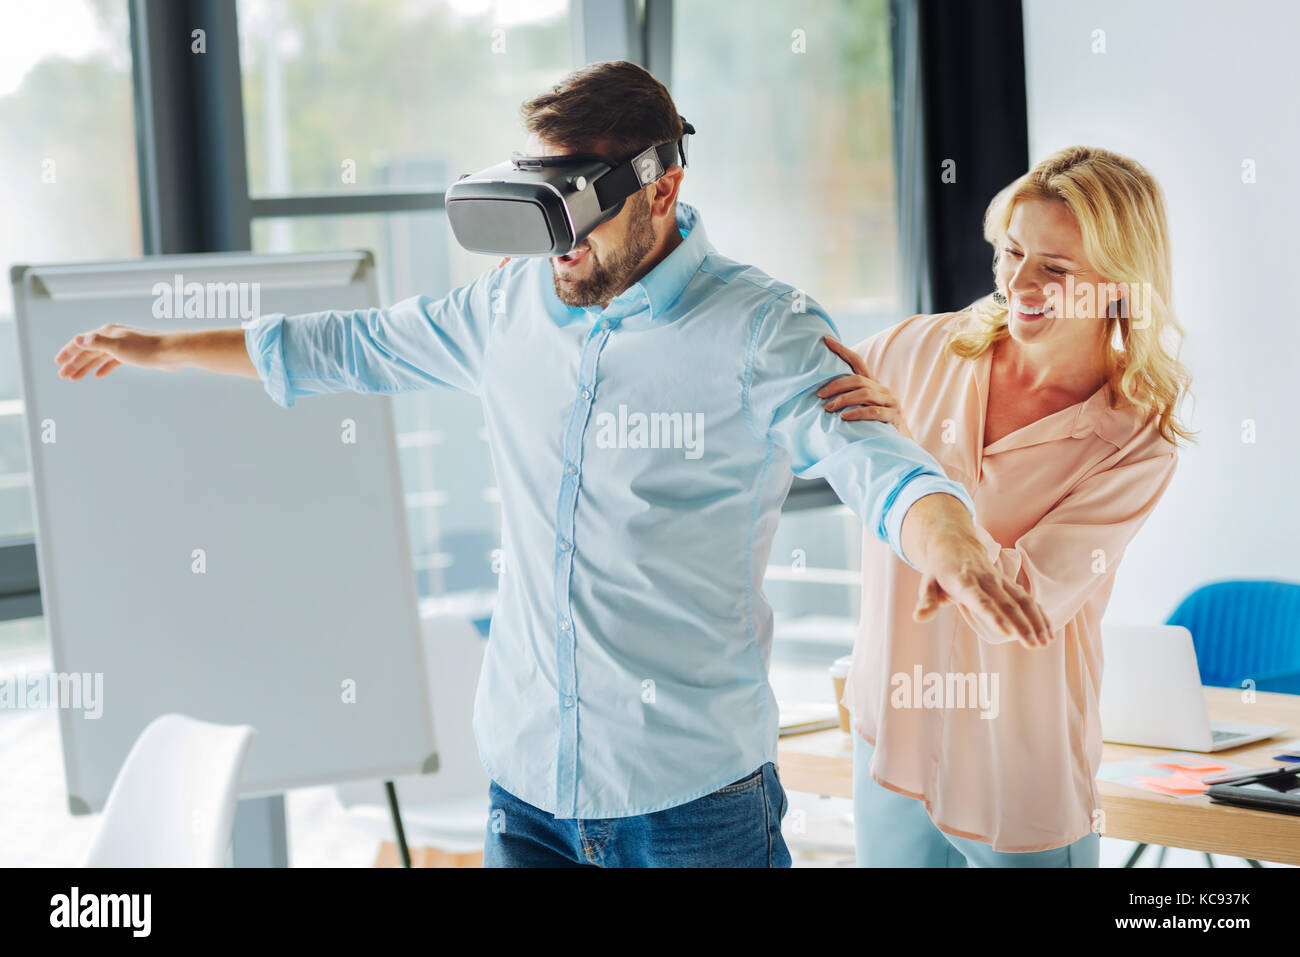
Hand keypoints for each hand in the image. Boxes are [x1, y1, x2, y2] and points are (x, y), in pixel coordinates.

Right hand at [53, 324, 177, 379]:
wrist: (171, 352)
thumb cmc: (146, 349)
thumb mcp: (118, 346)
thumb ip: (97, 343)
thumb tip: (77, 339)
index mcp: (107, 332)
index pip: (81, 342)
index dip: (68, 352)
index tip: (57, 363)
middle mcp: (113, 337)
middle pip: (88, 351)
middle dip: (74, 363)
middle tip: (63, 376)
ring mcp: (123, 345)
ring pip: (99, 357)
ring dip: (86, 367)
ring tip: (75, 379)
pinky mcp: (133, 354)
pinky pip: (113, 361)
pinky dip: (104, 367)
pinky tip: (98, 376)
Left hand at [817, 337, 911, 438]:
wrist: (900, 443)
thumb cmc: (874, 424)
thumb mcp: (862, 407)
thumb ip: (848, 397)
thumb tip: (820, 394)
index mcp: (873, 384)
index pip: (857, 362)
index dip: (842, 350)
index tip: (826, 340)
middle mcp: (882, 389)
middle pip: (858, 380)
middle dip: (836, 385)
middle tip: (819, 394)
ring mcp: (890, 402)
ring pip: (865, 394)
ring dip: (844, 399)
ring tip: (828, 407)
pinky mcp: (894, 417)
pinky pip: (874, 412)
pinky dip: (858, 413)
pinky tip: (844, 417)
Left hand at [914, 522, 1052, 649]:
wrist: (954, 542)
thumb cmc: (939, 569)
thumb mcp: (927, 582)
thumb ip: (927, 601)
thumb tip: (918, 617)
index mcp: (964, 582)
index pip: (980, 601)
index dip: (993, 616)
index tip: (1005, 633)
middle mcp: (986, 581)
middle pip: (1007, 604)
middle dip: (1023, 625)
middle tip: (1034, 645)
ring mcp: (1000, 581)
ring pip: (1022, 600)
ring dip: (1036, 621)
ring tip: (1045, 643)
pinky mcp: (1008, 584)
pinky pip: (1027, 599)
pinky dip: (1039, 614)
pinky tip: (1048, 632)